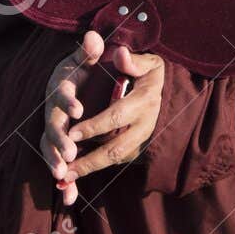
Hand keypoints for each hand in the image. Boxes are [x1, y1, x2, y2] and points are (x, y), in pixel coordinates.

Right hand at [41, 30, 106, 208]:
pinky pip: (58, 164)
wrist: (65, 84)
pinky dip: (65, 182)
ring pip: (49, 148)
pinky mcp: (57, 146)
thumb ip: (88, 51)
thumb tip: (94, 37)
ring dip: (55, 161)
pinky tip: (70, 200)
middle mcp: (52, 111)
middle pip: (51, 126)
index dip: (68, 101)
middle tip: (69, 152)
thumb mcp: (82, 59)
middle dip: (59, 140)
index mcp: (59, 89)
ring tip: (63, 175)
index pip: (61, 94)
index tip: (79, 108)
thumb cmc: (78, 71)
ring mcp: (53, 130)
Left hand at [61, 43, 164, 199]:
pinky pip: (115, 160)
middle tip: (66, 166)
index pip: (116, 116)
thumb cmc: (151, 72)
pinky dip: (96, 168)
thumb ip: (133, 60)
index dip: (94, 126)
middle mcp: (144, 125)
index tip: (72, 133)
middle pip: (115, 148)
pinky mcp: (136, 147)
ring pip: (114, 159)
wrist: (168, 89)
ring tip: (66, 178)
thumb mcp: (148, 61)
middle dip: (90, 159)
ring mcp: (141, 139)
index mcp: (144, 101)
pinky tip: (76, 174)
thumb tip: (120, 54)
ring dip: (90, 169)